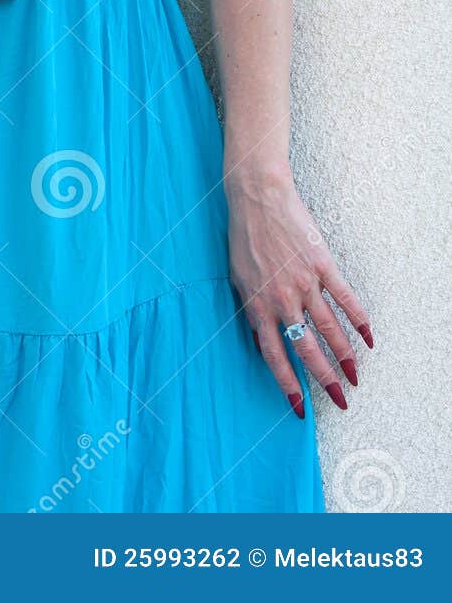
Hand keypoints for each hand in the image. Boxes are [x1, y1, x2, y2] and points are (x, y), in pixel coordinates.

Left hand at [224, 163, 373, 417]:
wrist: (257, 198)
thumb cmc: (243, 236)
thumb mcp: (236, 278)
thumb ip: (250, 310)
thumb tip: (261, 340)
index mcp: (258, 305)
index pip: (275, 356)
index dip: (288, 384)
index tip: (300, 408)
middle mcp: (282, 300)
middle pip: (308, 350)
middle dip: (326, 379)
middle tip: (341, 401)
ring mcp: (304, 283)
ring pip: (330, 329)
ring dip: (346, 356)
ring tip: (355, 375)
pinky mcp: (322, 265)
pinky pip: (345, 299)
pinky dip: (359, 320)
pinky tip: (368, 338)